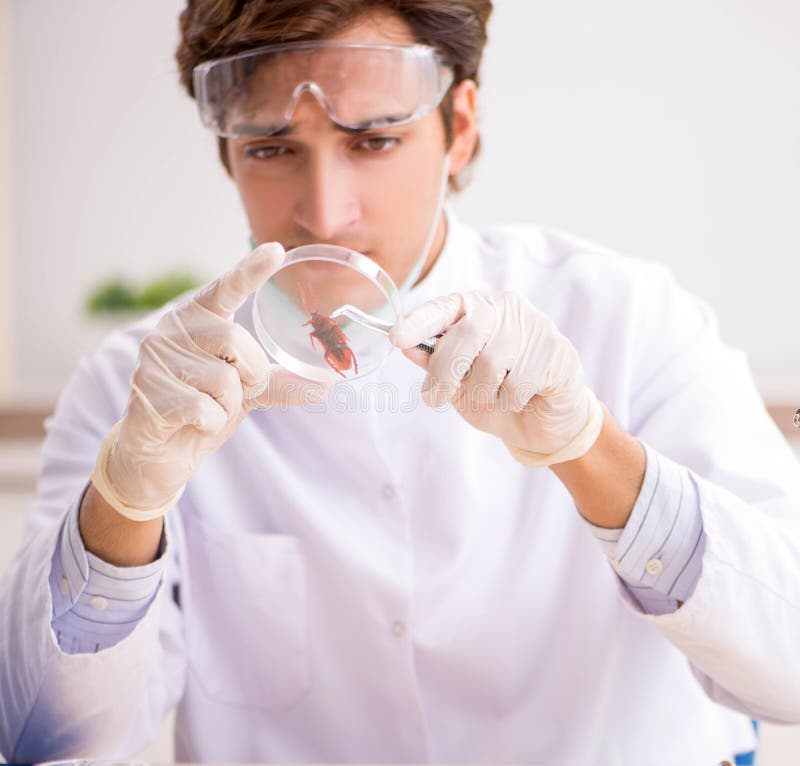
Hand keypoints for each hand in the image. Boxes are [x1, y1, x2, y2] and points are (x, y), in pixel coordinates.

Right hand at [91, 243, 328, 520]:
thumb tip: (328, 383)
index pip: (226, 290)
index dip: (251, 271)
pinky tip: (190, 423)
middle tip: (230, 393)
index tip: (278, 250)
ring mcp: (155, 361)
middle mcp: (171, 331)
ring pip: (224, 381)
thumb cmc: (202, 410)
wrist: (158, 454)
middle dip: (248, 376)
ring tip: (204, 409)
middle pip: (237, 342)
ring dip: (227, 406)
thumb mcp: (246, 392)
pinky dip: (209, 423)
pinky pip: (206, 409)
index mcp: (196, 320)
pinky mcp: (149, 393)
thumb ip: (279, 382)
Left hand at [391, 290, 602, 466]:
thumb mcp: (457, 384)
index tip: (397, 337)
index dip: (420, 321)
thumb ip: (434, 363)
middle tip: (435, 398)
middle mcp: (506, 309)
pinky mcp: (558, 352)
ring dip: (483, 394)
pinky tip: (521, 399)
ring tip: (491, 399)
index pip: (445, 307)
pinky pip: (520, 382)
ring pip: (492, 363)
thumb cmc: (495, 395)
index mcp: (476, 309)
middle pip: (466, 334)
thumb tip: (407, 346)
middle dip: (445, 373)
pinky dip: (510, 401)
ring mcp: (536, 327)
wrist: (544, 422)